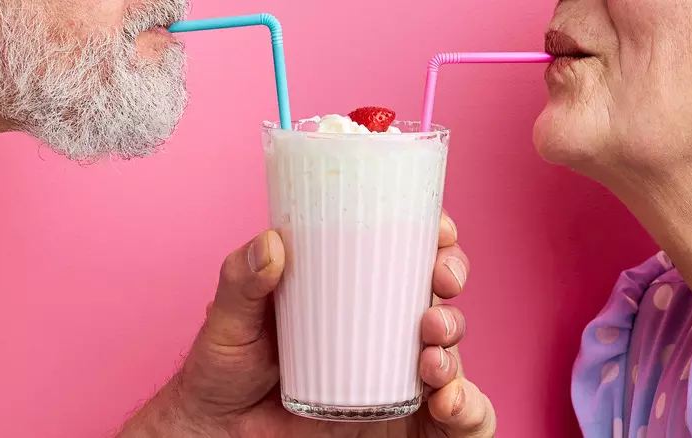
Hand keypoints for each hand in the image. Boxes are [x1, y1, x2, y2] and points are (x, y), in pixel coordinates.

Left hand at [118, 213, 495, 436]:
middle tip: (439, 283)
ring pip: (450, 342)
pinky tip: (449, 403)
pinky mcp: (404, 417)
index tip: (438, 231)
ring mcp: (394, 368)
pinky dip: (469, 405)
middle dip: (451, 276)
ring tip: (431, 353)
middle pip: (438, 288)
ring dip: (455, 336)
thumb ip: (241, 283)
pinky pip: (456, 410)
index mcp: (349, 287)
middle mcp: (381, 322)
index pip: (404, 249)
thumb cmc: (226, 369)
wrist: (223, 433)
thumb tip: (271, 243)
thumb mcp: (229, 321)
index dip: (434, 234)